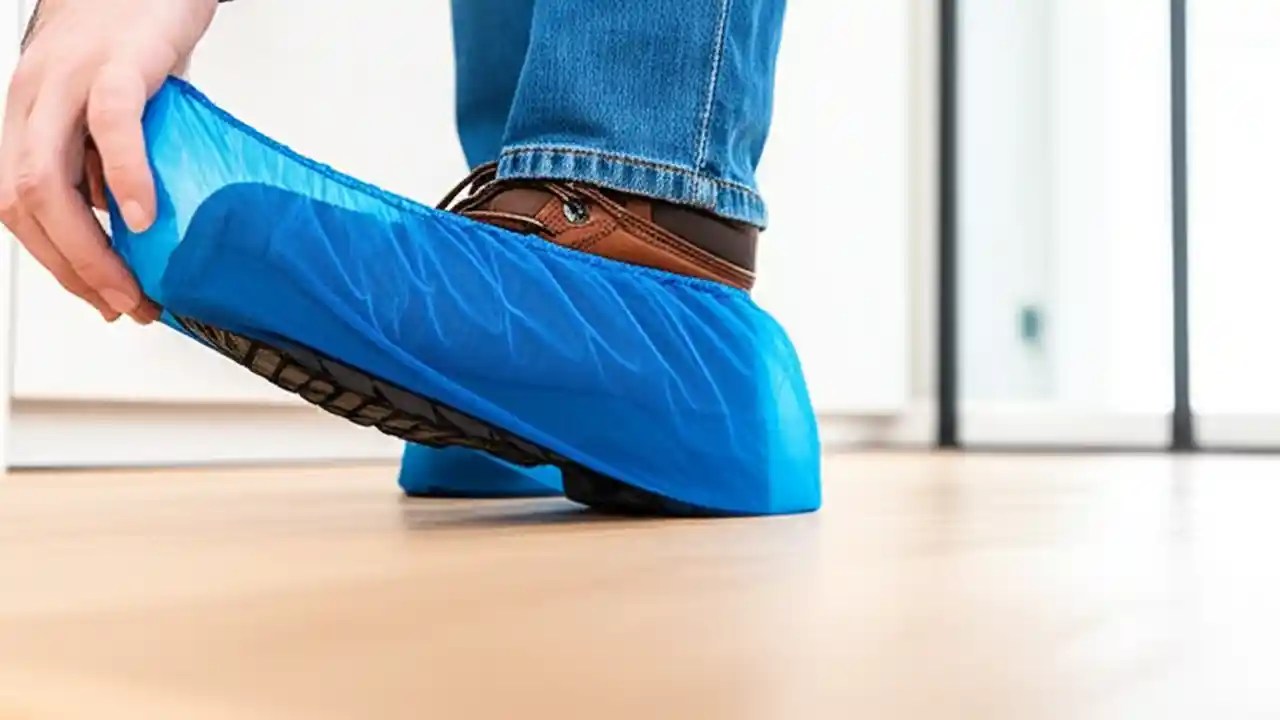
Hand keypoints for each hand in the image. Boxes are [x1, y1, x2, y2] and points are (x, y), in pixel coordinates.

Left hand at [0, 0, 219, 322]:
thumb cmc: (132, 42)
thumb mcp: (107, 112)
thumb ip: (106, 163)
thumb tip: (124, 223)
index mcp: (27, 118)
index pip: (17, 207)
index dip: (55, 264)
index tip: (102, 297)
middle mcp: (34, 102)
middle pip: (25, 203)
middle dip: (72, 270)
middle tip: (121, 303)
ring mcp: (69, 82)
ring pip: (50, 179)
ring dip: (92, 248)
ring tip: (135, 282)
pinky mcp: (118, 65)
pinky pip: (110, 126)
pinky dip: (125, 178)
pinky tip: (144, 215)